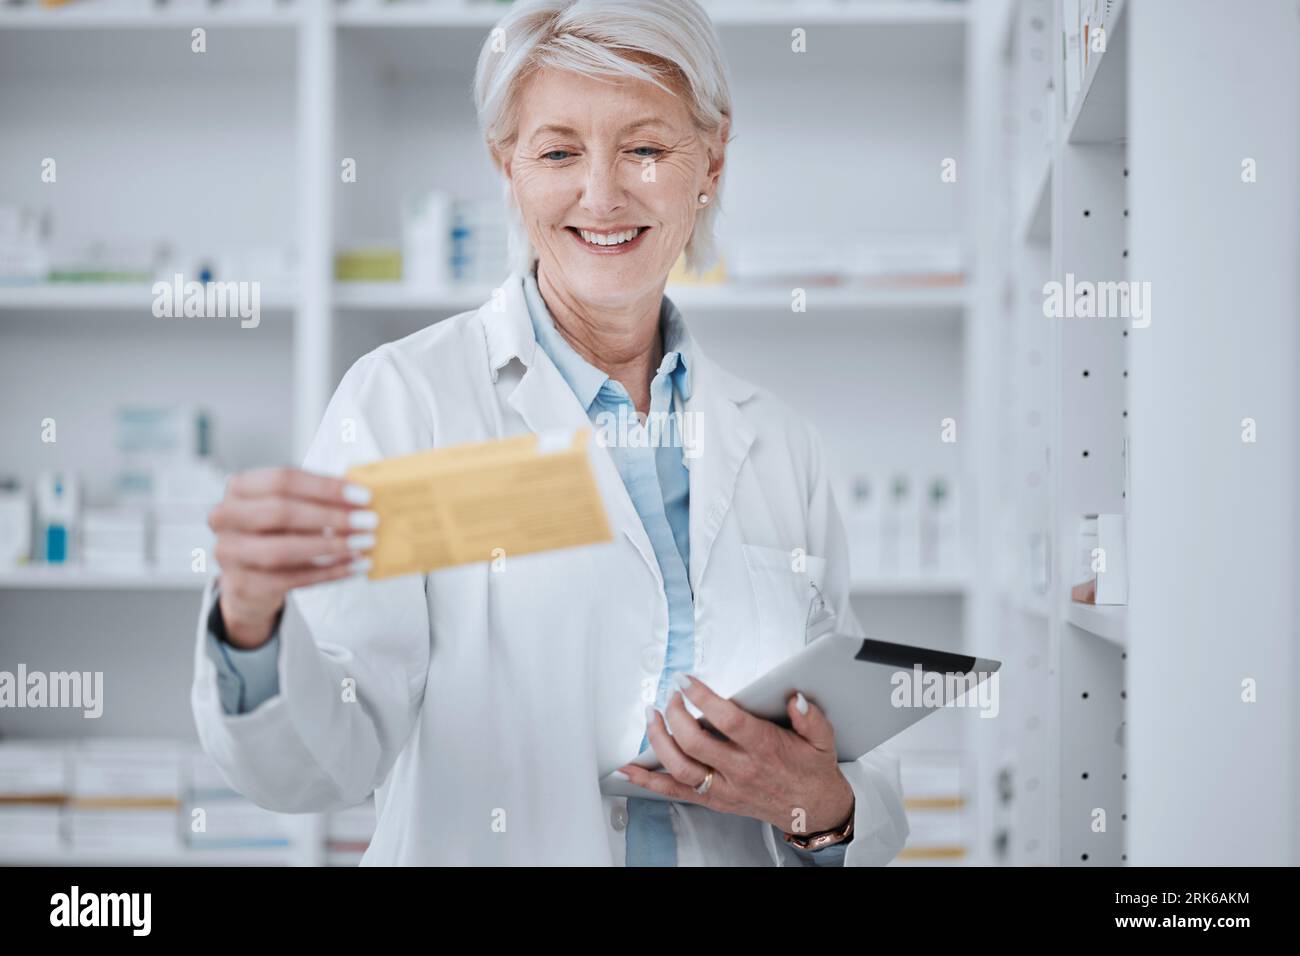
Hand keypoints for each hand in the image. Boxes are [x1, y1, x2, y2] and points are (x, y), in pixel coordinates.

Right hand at [208, 467, 376, 648]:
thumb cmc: (277, 532)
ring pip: (283, 549)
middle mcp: (225, 517)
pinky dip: (329, 573)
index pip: (283, 479)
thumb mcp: (290, 508)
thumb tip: (363, 493)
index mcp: (239, 487)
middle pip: (280, 511)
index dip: (325, 487)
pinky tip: (354, 566)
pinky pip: (292, 580)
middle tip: (369, 521)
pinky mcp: (242, 585)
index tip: (363, 496)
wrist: (249, 581)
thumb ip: (317, 498)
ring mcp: (229, 553)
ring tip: (364, 545)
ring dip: (331, 547)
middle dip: (331, 516)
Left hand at [618, 676, 854, 836]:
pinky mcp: (715, 800)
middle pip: (695, 742)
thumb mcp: (822, 739)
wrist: (812, 809)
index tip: (685, 680)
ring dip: (658, 741)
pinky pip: (676, 792)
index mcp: (765, 748)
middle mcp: (741, 769)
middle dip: (675, 714)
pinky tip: (631, 769)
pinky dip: (649, 781)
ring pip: (680, 767)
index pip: (727, 720)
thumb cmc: (812, 770)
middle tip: (671, 695)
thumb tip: (795, 697)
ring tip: (652, 717)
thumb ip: (810, 716)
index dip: (702, 697)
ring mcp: (725, 787)